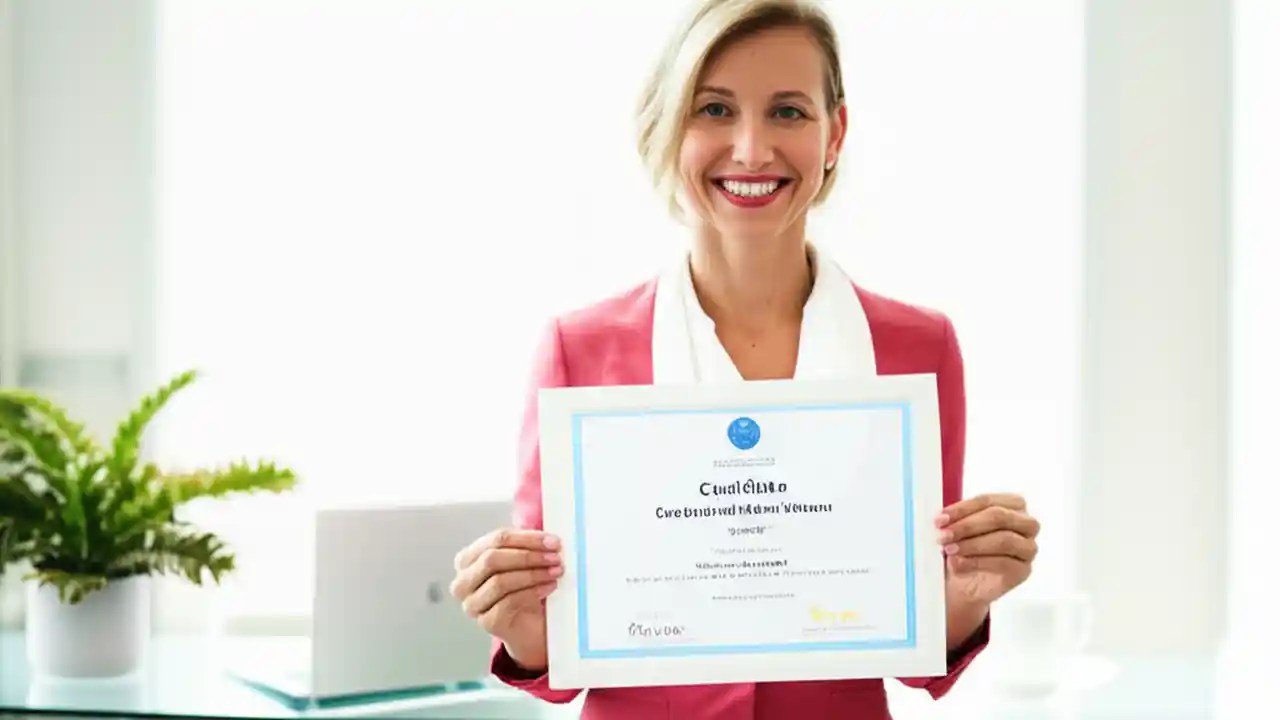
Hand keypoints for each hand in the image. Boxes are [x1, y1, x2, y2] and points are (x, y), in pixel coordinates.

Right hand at [449, 527, 562, 671]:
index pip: (496, 540)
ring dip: (532, 574)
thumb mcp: (523, 563)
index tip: (552, 541)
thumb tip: (548, 538)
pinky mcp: (486, 621)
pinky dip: (532, 592)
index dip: (526, 538)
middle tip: (554, 557)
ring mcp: (472, 603)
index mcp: (468, 559)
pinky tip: (548, 587)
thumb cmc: (525, 591)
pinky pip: (508, 602)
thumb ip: (528, 547)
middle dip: (528, 556)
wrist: (530, 628)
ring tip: (555, 572)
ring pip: (499, 581)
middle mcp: (464, 581)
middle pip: (492, 559)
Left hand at [936, 493, 1038, 605]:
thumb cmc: (962, 550)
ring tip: (949, 550)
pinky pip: (1004, 563)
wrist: (962, 584)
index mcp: (1012, 504)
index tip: (941, 518)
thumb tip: (943, 517)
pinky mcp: (1023, 570)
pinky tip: (958, 564)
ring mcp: (1028, 547)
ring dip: (972, 544)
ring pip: (1004, 540)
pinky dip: (977, 562)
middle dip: (967, 526)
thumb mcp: (956, 529)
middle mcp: (1026, 523)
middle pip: (999, 517)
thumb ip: (954, 519)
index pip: (987, 500)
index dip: (962, 509)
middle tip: (944, 534)